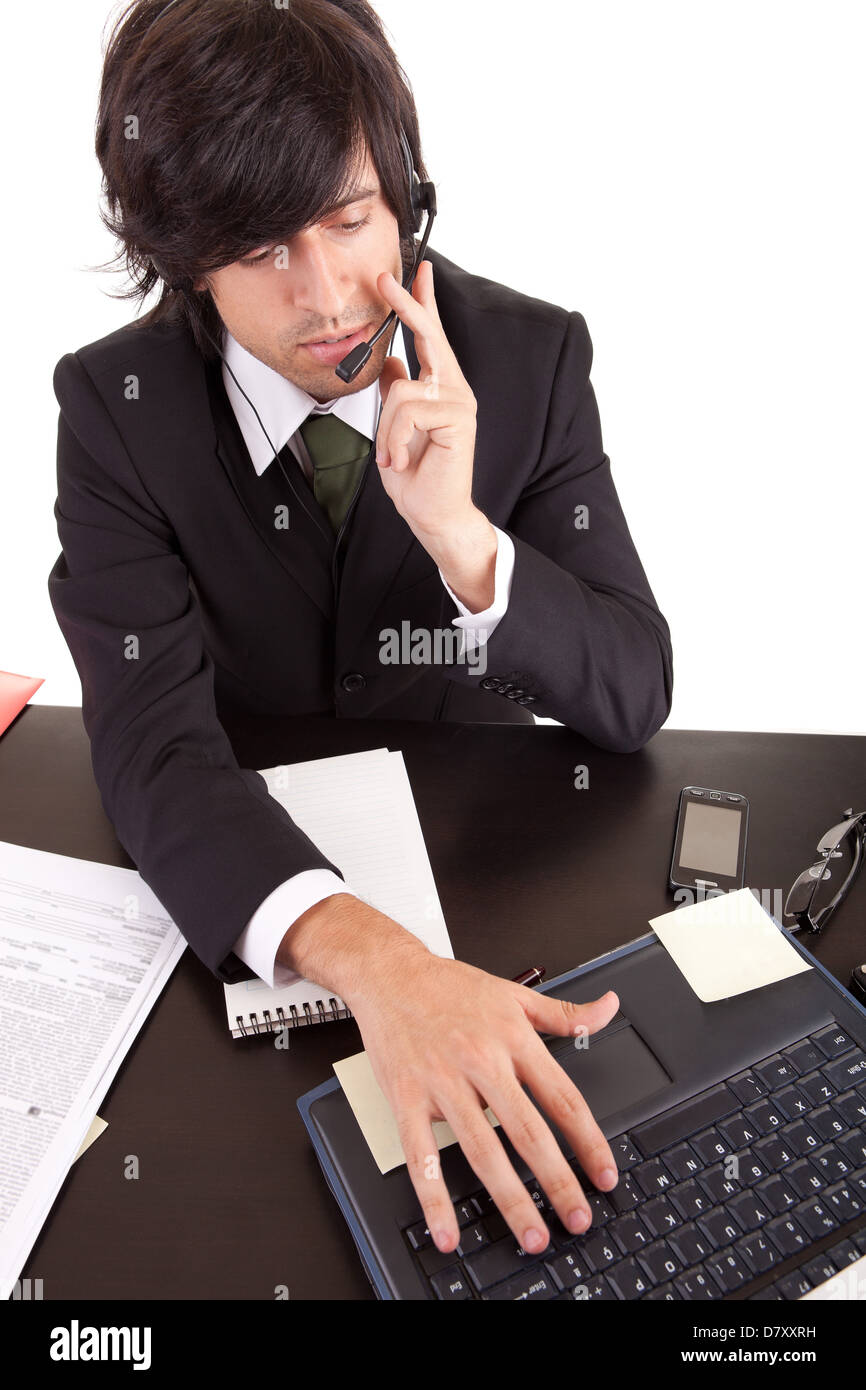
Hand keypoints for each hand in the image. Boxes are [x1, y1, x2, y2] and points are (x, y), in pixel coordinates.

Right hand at [345, 946, 619, 1256]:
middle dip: (557, 1182)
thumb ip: (564, 1012)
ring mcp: (442, 1082)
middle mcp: (481, 1062)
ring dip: (509, 1198)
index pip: (562, 1098)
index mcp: (512, 1039)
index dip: (589, 1141)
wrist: (389, 973)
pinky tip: (447, 1231)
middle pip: (527, 1132)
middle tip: (577, 1219)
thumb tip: (607, 1008)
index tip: (604, 1176)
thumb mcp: (514, 993)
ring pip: (482, 1149)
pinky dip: (433, 1197)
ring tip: (531, 1234)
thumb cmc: (450, 987)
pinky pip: (421, 1155)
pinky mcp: (406, 1098)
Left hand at [374, 261, 478, 545]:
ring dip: (386, 428)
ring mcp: (458, 402)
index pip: (432, 337)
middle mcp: (453, 389)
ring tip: (392, 456)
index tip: (417, 271)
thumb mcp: (394, 426)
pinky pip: (406, 410)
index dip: (423, 302)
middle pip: (429, 335)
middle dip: (405, 305)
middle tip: (384, 278)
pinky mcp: (456, 418)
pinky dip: (393, 438)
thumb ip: (395, 391)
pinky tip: (400, 460)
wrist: (433, 512)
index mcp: (440, 387)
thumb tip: (390, 360)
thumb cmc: (416, 475)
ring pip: (400, 390)